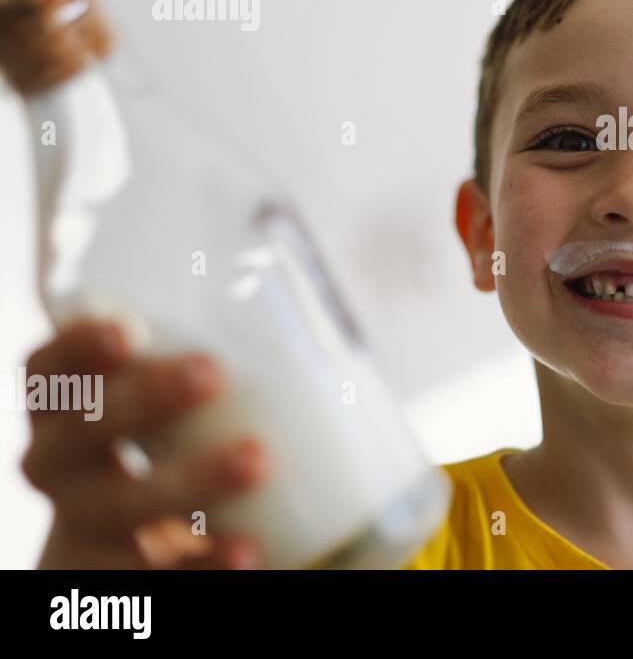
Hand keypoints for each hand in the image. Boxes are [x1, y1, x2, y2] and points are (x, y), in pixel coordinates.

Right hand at [20, 318, 267, 567]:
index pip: (50, 370)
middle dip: (146, 398)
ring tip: (256, 460)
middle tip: (211, 372)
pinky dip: (202, 563)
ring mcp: (81, 522)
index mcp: (62, 407)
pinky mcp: (112, 573)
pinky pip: (150, 575)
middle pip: (85, 429)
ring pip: (120, 504)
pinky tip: (246, 551)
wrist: (122, 544)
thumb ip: (198, 367)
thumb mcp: (161, 402)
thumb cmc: (164, 438)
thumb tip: (310, 330)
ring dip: (189, 481)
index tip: (127, 331)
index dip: (77, 346)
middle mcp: (57, 462)